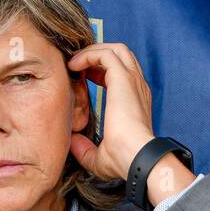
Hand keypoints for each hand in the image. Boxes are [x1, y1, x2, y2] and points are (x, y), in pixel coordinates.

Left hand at [67, 42, 155, 181]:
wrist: (137, 157)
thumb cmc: (125, 160)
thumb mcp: (99, 157)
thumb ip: (85, 149)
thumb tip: (72, 142)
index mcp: (136, 101)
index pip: (121, 73)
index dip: (99, 71)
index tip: (82, 80)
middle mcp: (137, 87)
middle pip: (120, 56)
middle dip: (97, 55)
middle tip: (77, 67)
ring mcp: (132, 81)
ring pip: (115, 50)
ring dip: (92, 51)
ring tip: (74, 63)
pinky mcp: (123, 79)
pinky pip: (105, 54)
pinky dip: (88, 55)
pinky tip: (74, 66)